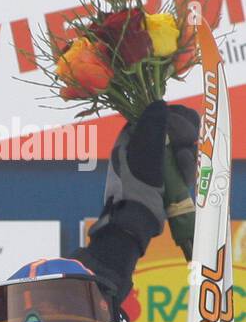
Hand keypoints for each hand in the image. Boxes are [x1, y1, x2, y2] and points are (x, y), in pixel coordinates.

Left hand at [101, 101, 199, 236]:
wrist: (134, 219)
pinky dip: (186, 171)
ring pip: (185, 147)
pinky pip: (185, 165)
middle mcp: (146, 144)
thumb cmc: (135, 184)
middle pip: (179, 128)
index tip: (176, 131)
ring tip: (180, 167)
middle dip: (185, 138)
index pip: (163, 112)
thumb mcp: (143, 151)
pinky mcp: (168, 175)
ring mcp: (158, 160)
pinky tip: (183, 179)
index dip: (176, 118)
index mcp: (134, 134)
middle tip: (181, 150)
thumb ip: (152, 125)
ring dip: (186, 157)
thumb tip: (159, 102)